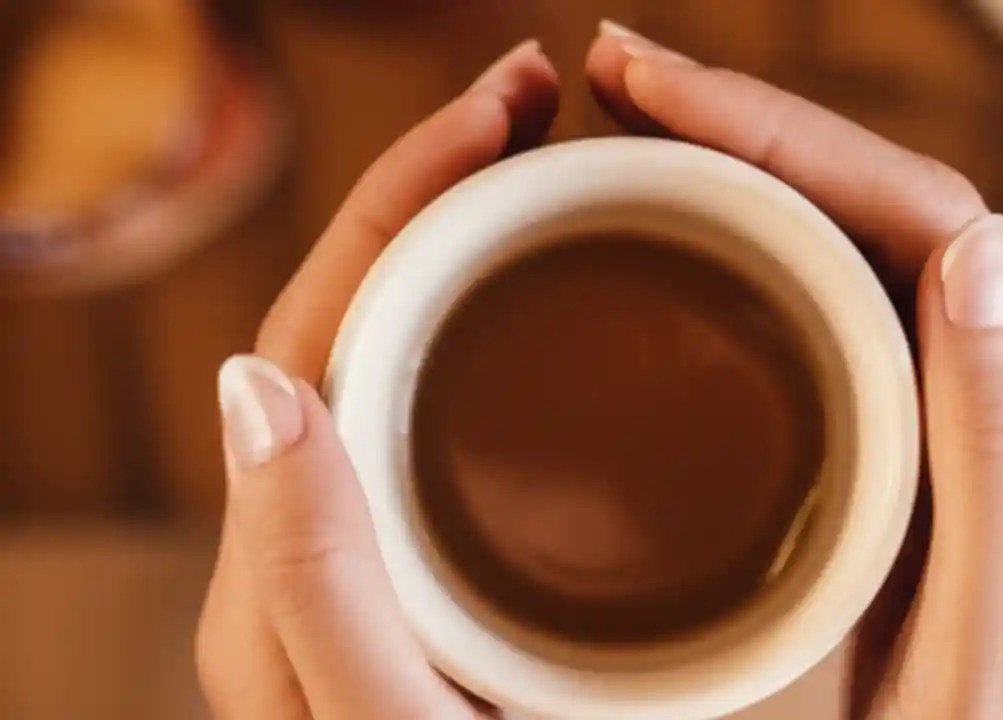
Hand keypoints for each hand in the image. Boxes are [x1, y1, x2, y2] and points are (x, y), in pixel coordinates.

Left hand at [194, 40, 557, 718]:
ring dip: (475, 229)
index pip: (326, 318)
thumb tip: (260, 385)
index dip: (407, 191)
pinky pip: (458, 394)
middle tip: (544, 96)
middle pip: (364, 304)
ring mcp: (382, 527)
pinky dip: (507, 307)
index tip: (511, 102)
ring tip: (560, 156)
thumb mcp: (376, 715)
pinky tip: (571, 280)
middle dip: (444, 179)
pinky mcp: (443, 544)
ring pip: (414, 337)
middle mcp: (317, 524)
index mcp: (286, 551)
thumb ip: (315, 580)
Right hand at [585, 23, 1002, 719]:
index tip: (667, 95)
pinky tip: (681, 241)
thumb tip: (981, 252)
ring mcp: (944, 420)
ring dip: (746, 172)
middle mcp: (1002, 399)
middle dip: (752, 126)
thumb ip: (997, 451)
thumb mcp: (995, 634)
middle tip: (622, 78)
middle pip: (880, 211)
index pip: (925, 223)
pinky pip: (826, 319)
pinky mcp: (894, 453)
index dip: (795, 137)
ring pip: (846, 253)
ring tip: (637, 129)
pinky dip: (747, 256)